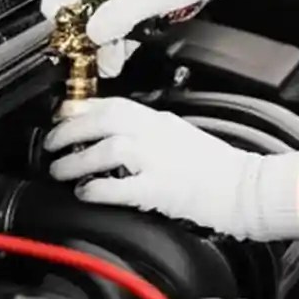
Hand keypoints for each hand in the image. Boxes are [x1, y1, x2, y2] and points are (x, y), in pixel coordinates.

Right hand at [39, 0, 284, 75]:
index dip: (64, 30)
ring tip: (117, 60)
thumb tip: (91, 35)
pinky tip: (130, 44)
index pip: (56, 3)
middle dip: (90, 40)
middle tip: (104, 62)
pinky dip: (122, 30)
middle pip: (77, 12)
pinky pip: (118, 13)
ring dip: (108, 39)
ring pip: (99, 15)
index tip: (80, 51)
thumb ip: (112, 19)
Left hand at [44, 98, 298, 241]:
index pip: (113, 105)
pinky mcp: (161, 189)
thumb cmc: (220, 169)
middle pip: (103, 120)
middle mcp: (158, 135)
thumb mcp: (182, 138)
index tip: (61, 118)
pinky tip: (86, 193)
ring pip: (106, 148)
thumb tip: (115, 139)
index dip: (80, 110)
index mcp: (162, 121)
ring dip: (76, 161)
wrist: (248, 189)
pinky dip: (96, 188)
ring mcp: (159, 160)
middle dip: (68, 131)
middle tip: (50, 145)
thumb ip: (151, 134)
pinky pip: (120, 186)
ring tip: (60, 172)